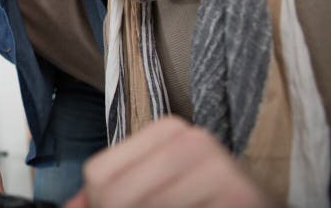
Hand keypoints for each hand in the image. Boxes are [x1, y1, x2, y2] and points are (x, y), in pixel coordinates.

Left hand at [65, 116, 268, 207]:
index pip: (98, 175)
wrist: (260, 206)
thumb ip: (110, 192)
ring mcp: (216, 164)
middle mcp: (191, 139)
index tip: (121, 207)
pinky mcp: (237, 193)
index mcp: (166, 131)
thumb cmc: (205, 202)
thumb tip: (70, 205)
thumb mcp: (156, 189)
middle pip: (117, 195)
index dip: (102, 204)